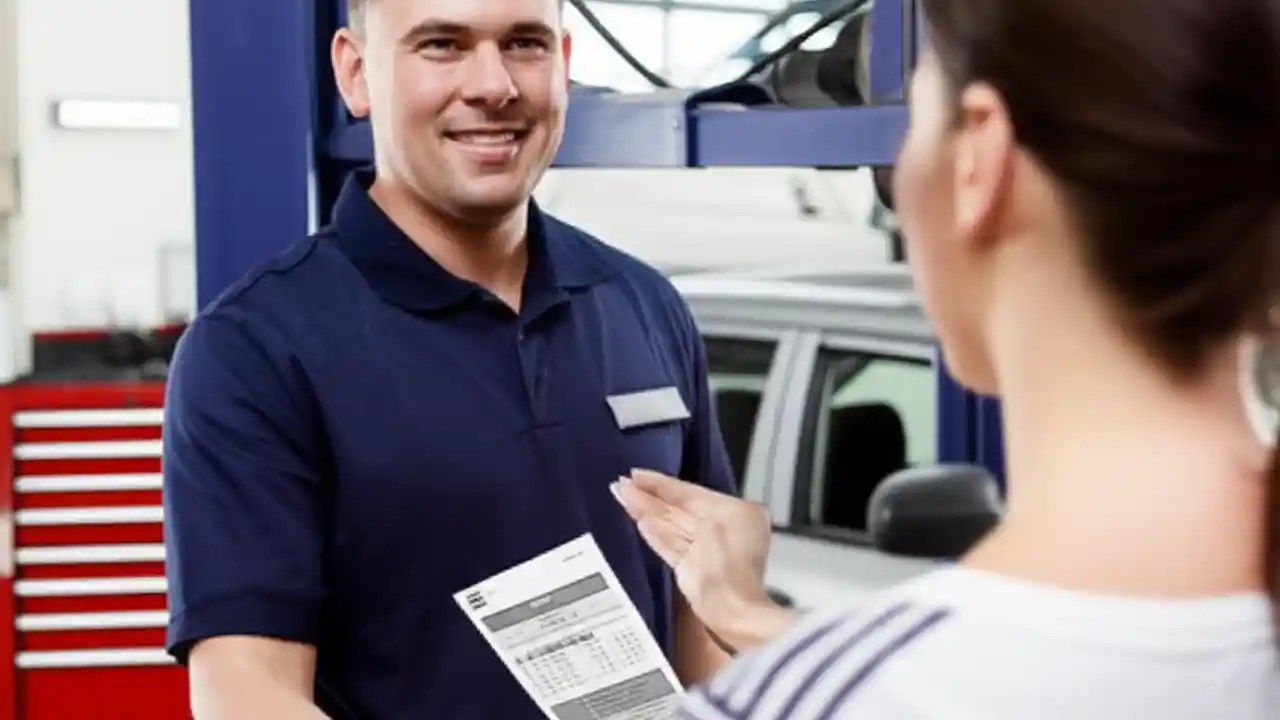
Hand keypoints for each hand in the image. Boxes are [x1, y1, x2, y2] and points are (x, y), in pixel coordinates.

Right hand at [612, 469, 790, 650]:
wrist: (732, 614)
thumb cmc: (728, 572)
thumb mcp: (703, 528)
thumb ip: (669, 517)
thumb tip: (643, 513)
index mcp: (736, 512)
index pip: (690, 492)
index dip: (660, 483)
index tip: (636, 474)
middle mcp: (724, 526)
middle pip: (678, 507)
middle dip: (648, 496)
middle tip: (620, 484)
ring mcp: (707, 548)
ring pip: (671, 524)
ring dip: (645, 511)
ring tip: (621, 495)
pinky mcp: (693, 567)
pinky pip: (671, 543)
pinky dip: (654, 532)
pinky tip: (637, 520)